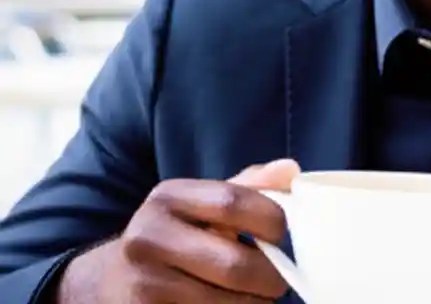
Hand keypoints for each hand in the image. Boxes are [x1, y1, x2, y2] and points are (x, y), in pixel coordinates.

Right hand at [57, 159, 299, 302]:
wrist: (110, 281)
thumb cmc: (173, 237)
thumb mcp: (200, 204)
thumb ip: (247, 187)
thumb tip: (289, 170)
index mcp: (167, 198)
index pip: (234, 203)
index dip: (273, 221)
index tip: (283, 235)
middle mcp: (148, 238)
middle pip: (235, 265)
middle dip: (271, 277)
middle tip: (280, 280)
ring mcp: (142, 286)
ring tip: (256, 295)